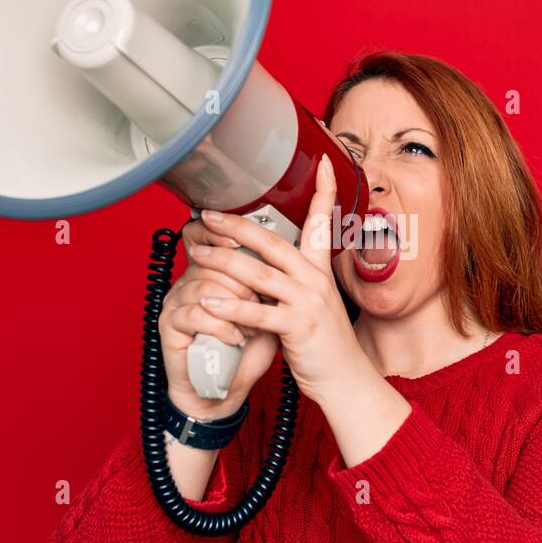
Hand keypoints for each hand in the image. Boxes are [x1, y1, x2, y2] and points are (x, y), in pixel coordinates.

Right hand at [159, 217, 277, 419]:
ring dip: (236, 307)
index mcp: (212, 269)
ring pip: (207, 286)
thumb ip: (278, 278)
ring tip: (251, 327)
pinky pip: (196, 314)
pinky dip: (222, 327)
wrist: (226, 391)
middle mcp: (190, 279)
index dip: (228, 232)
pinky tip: (236, 338)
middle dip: (246, 282)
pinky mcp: (169, 324)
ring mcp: (176, 300)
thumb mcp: (270, 309)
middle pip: (216, 259)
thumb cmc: (248, 351)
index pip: (209, 233)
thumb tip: (303, 243)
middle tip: (262, 304)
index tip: (251, 242)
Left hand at [188, 155, 368, 407]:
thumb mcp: (311, 304)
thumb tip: (260, 267)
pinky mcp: (298, 327)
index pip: (323, 223)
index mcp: (319, 271)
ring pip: (259, 274)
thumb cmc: (323, 344)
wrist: (345, 380)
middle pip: (273, 242)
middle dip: (237, 226)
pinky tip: (207, 301)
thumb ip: (289, 282)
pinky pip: (258, 313)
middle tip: (207, 215)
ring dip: (223, 262)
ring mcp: (308, 302)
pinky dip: (231, 307)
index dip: (323, 191)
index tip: (320, 162)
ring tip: (196, 253)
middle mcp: (316, 280)